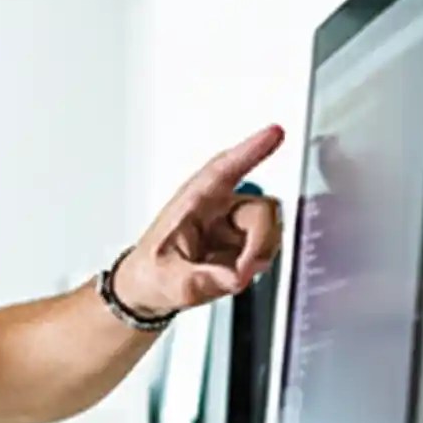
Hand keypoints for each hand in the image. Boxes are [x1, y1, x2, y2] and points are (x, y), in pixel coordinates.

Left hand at [112, 125, 285, 315]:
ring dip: (259, 253)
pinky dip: (258, 262)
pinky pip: (267, 246)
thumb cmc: (149, 272)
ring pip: (270, 227)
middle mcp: (217, 208)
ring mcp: (232, 225)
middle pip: (261, 209)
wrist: (147, 288)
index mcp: (192, 203)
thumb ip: (199, 279)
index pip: (224, 170)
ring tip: (232, 273)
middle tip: (243, 269)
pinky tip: (235, 273)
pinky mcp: (243, 242)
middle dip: (260, 240)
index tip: (275, 133)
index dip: (250, 151)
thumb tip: (232, 277)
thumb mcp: (167, 280)